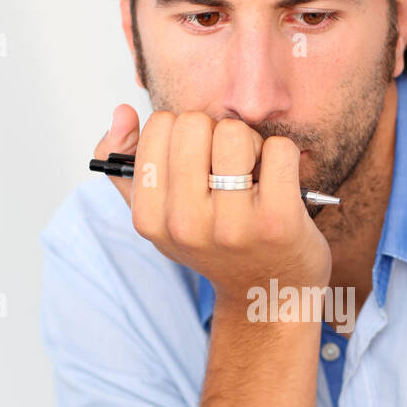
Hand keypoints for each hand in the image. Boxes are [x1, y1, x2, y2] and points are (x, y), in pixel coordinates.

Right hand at [93, 105, 331, 304]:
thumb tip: (123, 112)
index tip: (197, 163)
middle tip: (229, 167)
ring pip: (236, 133)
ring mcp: (232, 226)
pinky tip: (280, 183)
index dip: (184, 134)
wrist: (267, 293)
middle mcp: (186, 225)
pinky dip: (283, 156)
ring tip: (254, 175)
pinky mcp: (279, 222)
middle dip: (216, 133)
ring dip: (251, 143)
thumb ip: (128, 165)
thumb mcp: (161, 216)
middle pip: (195, 123)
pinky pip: (279, 149)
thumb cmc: (216, 245)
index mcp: (150, 219)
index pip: (159, 127)